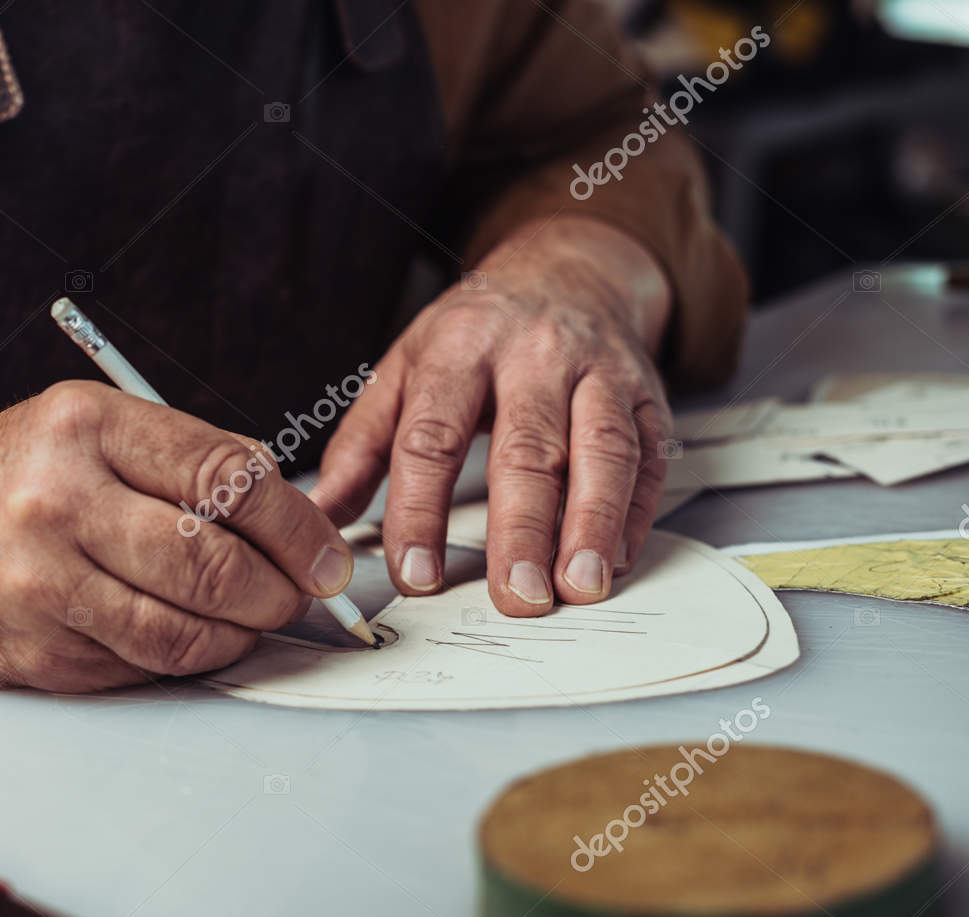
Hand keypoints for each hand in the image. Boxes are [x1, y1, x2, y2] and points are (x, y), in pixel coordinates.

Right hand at [0, 381, 353, 690]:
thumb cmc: (10, 477)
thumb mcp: (89, 426)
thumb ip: (185, 458)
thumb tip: (289, 517)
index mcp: (83, 429)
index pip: (224, 478)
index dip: (297, 526)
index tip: (327, 554)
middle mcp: (57, 504)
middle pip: (211, 563)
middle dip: (279, 589)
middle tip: (297, 593)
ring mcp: (43, 587)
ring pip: (184, 632)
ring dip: (240, 632)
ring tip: (250, 616)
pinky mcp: (37, 654)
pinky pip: (143, 668)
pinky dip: (186, 658)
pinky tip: (191, 634)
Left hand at [312, 217, 674, 614]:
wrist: (562, 269)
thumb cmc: (475, 333)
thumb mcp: (401, 370)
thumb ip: (361, 447)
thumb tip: (319, 514)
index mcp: (459, 351)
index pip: (433, 439)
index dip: (421, 511)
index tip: (416, 574)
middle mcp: (534, 355)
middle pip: (527, 448)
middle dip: (522, 529)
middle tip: (515, 595)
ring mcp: (599, 371)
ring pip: (602, 449)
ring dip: (593, 524)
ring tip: (578, 586)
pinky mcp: (648, 394)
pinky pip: (649, 455)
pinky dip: (638, 511)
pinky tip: (618, 558)